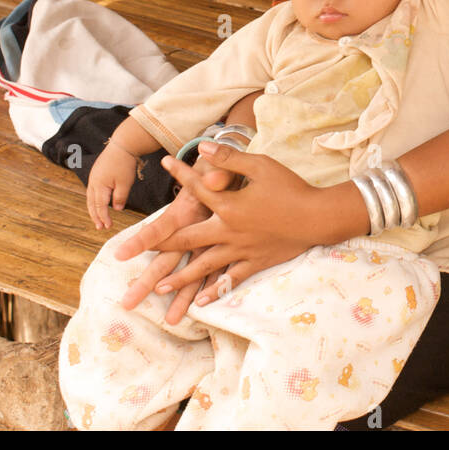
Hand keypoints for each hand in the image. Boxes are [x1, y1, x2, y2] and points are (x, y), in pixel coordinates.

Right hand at [86, 141, 140, 229]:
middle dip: (96, 216)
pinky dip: (95, 200)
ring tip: (98, 219)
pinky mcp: (96, 173)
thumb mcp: (125, 183)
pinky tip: (99, 204)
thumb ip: (120, 197)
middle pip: (91, 203)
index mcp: (99, 185)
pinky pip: (93, 191)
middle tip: (100, 227)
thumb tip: (117, 209)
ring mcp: (93, 177)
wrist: (122, 145)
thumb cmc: (124, 163)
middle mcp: (93, 182)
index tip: (108, 226)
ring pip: (90, 198)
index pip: (99, 206)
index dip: (103, 217)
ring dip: (94, 209)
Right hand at [114, 154, 239, 322]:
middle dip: (147, 282)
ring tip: (173, 321)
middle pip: (165, 261)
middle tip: (127, 303)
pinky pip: (215, 272)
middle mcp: (187, 233)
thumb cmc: (216, 171)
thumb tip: (214, 178)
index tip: (121, 254)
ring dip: (180, 295)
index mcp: (182, 214)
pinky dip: (210, 289)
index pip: (158, 229)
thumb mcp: (216, 170)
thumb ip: (216, 175)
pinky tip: (203, 309)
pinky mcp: (219, 247)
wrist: (225, 174)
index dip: (142, 240)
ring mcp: (202, 243)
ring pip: (188, 273)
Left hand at [117, 143, 329, 308]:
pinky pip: (229, 280)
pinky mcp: (254, 263)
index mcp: (228, 206)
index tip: (165, 162)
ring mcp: (240, 250)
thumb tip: (203, 147)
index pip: (197, 189)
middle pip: (186, 238)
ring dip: (178, 277)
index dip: (181, 174)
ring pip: (203, 266)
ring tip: (158, 289)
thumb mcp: (260, 166)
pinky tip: (201, 302)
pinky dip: (214, 292)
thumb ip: (229, 159)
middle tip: (131, 254)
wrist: (317, 217)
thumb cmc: (290, 188)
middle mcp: (228, 231)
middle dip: (156, 245)